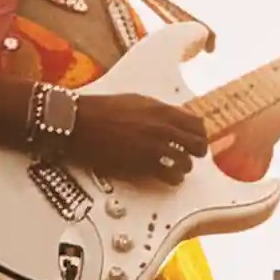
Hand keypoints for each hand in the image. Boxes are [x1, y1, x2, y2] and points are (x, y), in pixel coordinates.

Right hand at [70, 94, 208, 185]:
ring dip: (183, 167)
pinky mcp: (144, 166)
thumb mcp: (136, 101)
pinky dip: (173, 179)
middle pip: (197, 144)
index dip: (199, 134)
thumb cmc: (102, 110)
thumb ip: (158, 111)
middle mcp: (163, 128)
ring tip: (176, 169)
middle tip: (190, 156)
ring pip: (186, 163)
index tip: (196, 139)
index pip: (196, 124)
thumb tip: (172, 119)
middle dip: (196, 152)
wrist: (80, 123)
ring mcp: (155, 148)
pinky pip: (171, 176)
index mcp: (162, 110)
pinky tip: (168, 178)